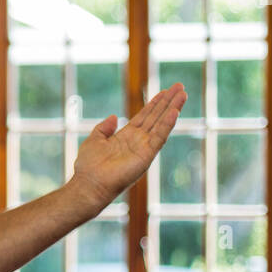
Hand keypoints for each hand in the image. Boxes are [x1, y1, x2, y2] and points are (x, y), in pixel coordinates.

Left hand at [70, 83, 187, 209]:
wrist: (90, 185)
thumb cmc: (89, 166)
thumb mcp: (94, 140)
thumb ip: (104, 128)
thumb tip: (113, 117)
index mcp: (126, 137)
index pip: (145, 116)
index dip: (154, 103)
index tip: (164, 90)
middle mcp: (138, 141)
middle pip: (156, 116)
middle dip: (167, 101)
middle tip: (179, 86)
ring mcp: (144, 148)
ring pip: (161, 124)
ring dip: (172, 108)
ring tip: (183, 93)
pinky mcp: (146, 156)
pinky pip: (159, 137)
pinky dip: (167, 124)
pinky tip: (175, 111)